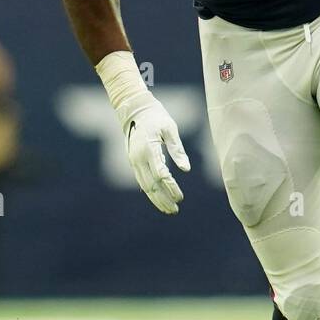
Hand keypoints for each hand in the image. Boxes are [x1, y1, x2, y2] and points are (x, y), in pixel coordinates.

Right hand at [124, 93, 190, 214]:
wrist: (135, 110)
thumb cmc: (156, 117)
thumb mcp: (170, 129)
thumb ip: (177, 149)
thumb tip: (186, 169)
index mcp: (149, 149)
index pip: (160, 175)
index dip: (171, 188)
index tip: (180, 197)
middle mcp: (138, 158)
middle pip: (151, 185)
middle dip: (163, 199)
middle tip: (175, 210)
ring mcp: (133, 161)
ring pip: (145, 186)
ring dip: (156, 199)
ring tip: (168, 209)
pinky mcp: (133, 162)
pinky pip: (141, 181)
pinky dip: (150, 192)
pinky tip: (159, 199)